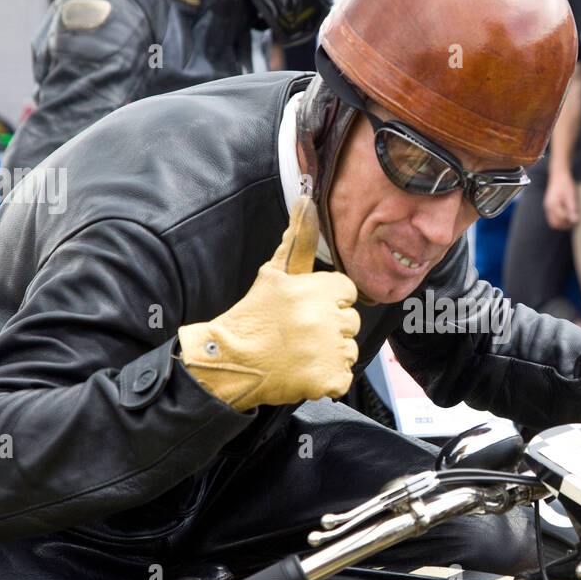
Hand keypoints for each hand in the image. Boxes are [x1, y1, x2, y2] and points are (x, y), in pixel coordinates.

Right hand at [178, 196, 360, 410]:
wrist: (230, 360)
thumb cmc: (254, 315)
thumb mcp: (275, 274)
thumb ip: (298, 239)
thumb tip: (306, 200)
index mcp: (320, 290)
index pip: (347, 292)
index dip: (328, 301)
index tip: (305, 310)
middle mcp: (327, 319)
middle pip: (350, 322)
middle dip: (329, 328)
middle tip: (299, 333)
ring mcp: (330, 350)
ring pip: (349, 350)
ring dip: (329, 354)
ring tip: (300, 351)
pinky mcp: (328, 379)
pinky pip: (343, 378)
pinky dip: (327, 379)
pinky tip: (303, 370)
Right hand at [543, 171, 578, 229]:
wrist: (559, 175)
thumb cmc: (566, 184)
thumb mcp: (571, 196)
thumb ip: (572, 209)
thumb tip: (575, 220)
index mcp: (553, 204)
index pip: (561, 219)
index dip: (570, 221)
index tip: (577, 220)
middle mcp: (548, 207)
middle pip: (555, 224)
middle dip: (565, 225)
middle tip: (574, 222)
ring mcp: (547, 207)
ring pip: (553, 222)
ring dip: (562, 224)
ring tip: (570, 220)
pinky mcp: (549, 206)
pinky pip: (552, 218)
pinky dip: (559, 220)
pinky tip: (566, 216)